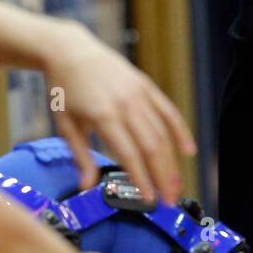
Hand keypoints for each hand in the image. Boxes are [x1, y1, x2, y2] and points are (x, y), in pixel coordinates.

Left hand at [42, 21, 195, 200]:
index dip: (142, 180)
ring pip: (162, 133)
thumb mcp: (65, 124)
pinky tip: (188, 151)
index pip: (130, 154)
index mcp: (103, 115)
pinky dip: (180, 131)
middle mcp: (125, 104)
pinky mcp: (145, 86)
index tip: (149, 200)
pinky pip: (168, 111)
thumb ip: (80, 156)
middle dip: (163, 177)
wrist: (69, 50)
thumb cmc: (64, 88)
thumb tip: (86, 186)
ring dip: (171, 162)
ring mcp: (138, 93)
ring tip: (175, 186)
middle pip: (152, 147)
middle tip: (169, 201)